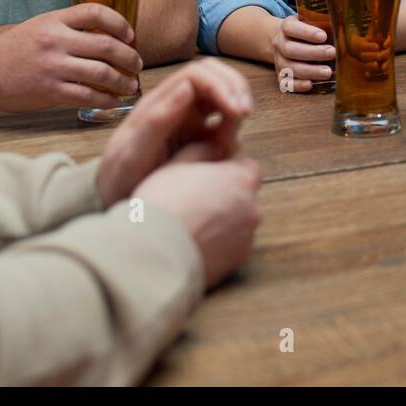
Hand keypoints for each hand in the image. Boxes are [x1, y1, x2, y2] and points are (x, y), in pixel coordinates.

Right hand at [0, 4, 141, 111]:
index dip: (120, 23)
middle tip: (137, 64)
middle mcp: (55, 40)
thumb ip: (69, 29)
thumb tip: (108, 38)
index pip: (96, 12)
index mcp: (54, 20)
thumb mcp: (40, 28)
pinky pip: (88, 95)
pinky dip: (106, 99)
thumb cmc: (13, 50)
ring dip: (123, 80)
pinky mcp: (49, 91)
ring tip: (130, 85)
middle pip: (107, 45)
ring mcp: (53, 66)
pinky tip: (113, 101)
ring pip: (102, 72)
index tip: (130, 35)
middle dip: (130, 57)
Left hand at [97, 58, 253, 205]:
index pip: (198, 73)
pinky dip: (232, 131)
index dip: (222, 84)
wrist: (113, 200)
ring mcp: (189, 119)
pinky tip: (225, 152)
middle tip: (246, 114)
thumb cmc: (118, 178)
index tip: (237, 110)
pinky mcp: (198, 136)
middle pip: (215, 76)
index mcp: (160, 102)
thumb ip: (158, 121)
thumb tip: (187, 88)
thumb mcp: (132, 153)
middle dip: (236, 89)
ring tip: (229, 141)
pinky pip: (224, 124)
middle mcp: (176, 104)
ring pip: (223, 96)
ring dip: (235, 110)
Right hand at [133, 159, 261, 287]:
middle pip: (245, 196)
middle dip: (226, 196)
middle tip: (194, 201)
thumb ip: (201, 150)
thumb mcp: (176, 165)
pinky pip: (232, 245)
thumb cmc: (163, 204)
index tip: (207, 177)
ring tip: (191, 224)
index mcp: (240, 179)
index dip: (227, 170)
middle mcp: (252, 207)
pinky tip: (194, 242)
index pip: (248, 167)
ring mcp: (247, 237)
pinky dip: (219, 243)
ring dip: (223, 220)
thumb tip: (214, 145)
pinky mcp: (237, 260)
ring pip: (239, 222)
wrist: (152, 252)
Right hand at [268, 14, 335, 92]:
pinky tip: (310, 85)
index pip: (291, 28)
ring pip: (289, 67)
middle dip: (313, 53)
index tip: (323, 36)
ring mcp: (279, 61)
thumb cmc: (305, 31)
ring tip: (327, 72)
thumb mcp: (310, 21)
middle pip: (290, 49)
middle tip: (332, 53)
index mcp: (287, 27)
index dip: (306, 33)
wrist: (284, 40)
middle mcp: (280, 44)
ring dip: (309, 71)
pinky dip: (296, 85)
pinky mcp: (281, 75)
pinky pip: (284, 83)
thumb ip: (323, 23)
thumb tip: (346, 31)